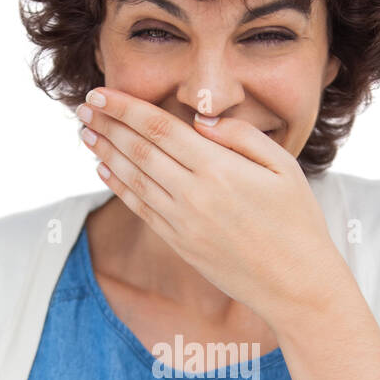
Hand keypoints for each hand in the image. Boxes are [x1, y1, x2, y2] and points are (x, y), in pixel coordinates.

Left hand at [76, 88, 344, 328]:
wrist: (296, 285)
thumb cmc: (297, 222)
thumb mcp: (284, 167)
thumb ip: (241, 136)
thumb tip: (200, 120)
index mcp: (219, 168)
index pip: (159, 128)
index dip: (124, 108)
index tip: (99, 93)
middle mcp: (193, 194)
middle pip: (138, 151)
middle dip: (106, 125)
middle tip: (82, 107)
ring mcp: (183, 222)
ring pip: (133, 180)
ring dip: (106, 154)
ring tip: (86, 134)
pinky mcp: (180, 244)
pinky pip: (141, 209)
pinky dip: (119, 187)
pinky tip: (105, 170)